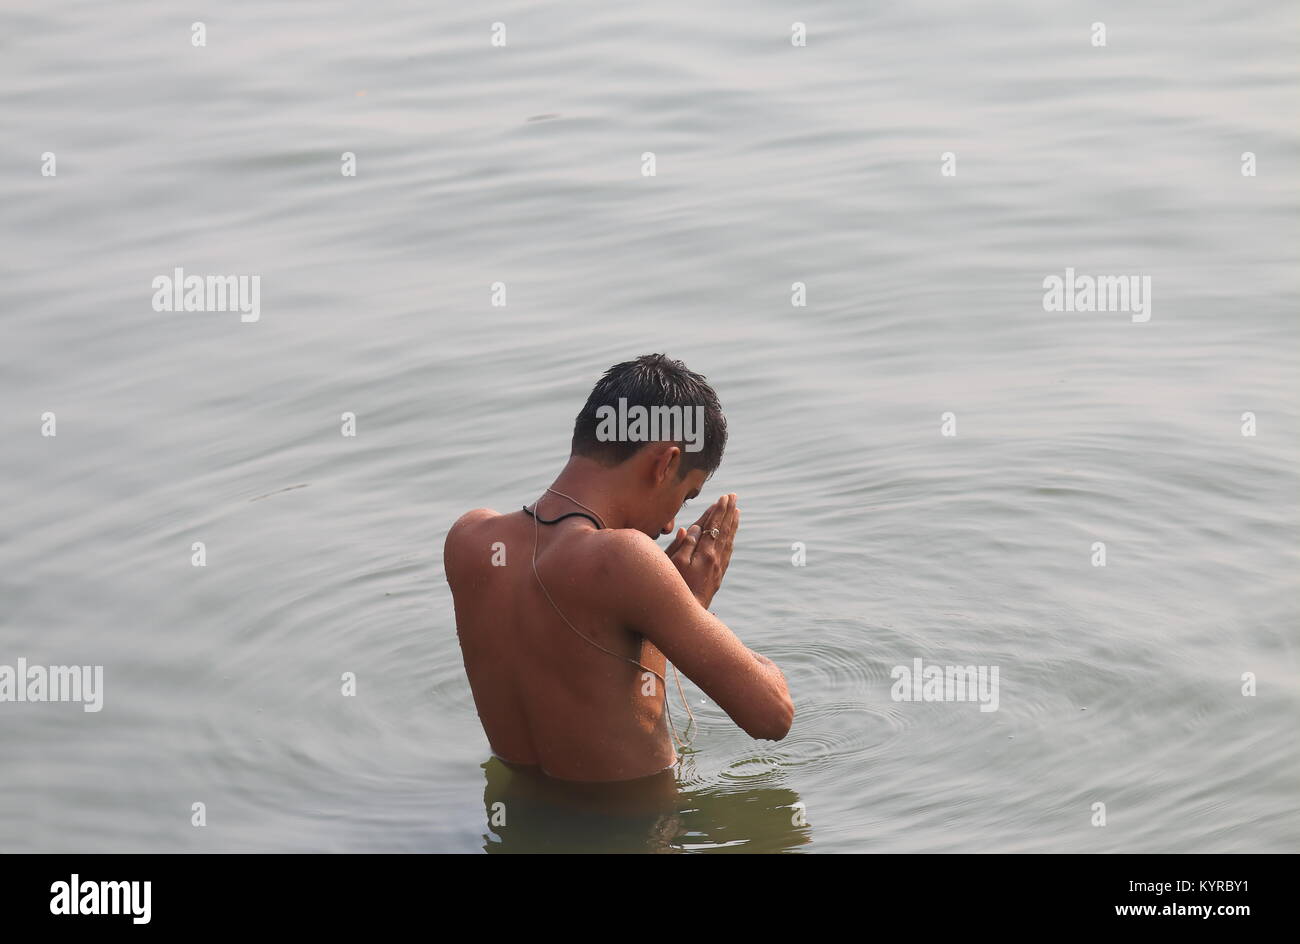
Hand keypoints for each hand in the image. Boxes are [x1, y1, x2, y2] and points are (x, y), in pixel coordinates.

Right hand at [665, 493, 738, 607]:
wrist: (689, 614)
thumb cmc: (676, 587)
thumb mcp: (674, 564)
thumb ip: (684, 544)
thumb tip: (690, 527)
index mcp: (705, 553)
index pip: (713, 526)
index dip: (718, 511)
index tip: (724, 497)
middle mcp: (715, 558)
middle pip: (724, 530)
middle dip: (729, 512)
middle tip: (734, 497)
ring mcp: (718, 567)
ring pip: (728, 541)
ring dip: (732, 525)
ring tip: (737, 512)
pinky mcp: (717, 576)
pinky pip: (727, 553)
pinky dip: (730, 540)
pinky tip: (731, 537)